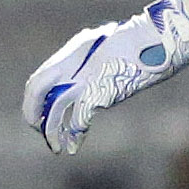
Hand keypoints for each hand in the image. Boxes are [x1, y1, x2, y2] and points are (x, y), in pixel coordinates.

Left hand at [22, 0, 188, 154]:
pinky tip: (72, 147)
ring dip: (52, 130)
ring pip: (55, 109)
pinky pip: (79, 119)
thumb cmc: (136, 41)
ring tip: (55, 147)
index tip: (37, 113)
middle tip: (38, 130)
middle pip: (37, 93)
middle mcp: (72, 65)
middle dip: (33, 115)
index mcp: (71, 52)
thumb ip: (90, 61)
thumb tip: (81, 78)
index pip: (38, 79)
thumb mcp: (104, 47)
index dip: (32, 100)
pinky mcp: (99, 93)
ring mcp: (84, 79)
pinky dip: (74, 135)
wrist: (155, 40)